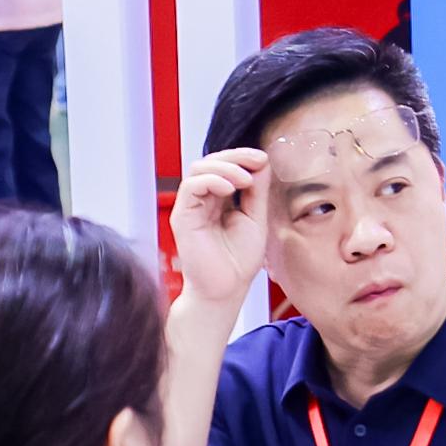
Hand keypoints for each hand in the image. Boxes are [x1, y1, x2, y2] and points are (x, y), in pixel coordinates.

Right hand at [171, 150, 269, 308]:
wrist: (226, 290)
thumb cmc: (239, 261)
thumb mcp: (256, 218)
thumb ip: (257, 191)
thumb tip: (261, 161)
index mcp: (220, 199)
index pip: (226, 166)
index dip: (242, 157)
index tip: (262, 158)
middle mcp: (203, 200)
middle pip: (211, 161)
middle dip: (235, 156)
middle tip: (255, 161)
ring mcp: (191, 207)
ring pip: (199, 168)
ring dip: (224, 167)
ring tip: (244, 180)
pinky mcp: (183, 216)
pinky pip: (191, 186)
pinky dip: (211, 180)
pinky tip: (229, 188)